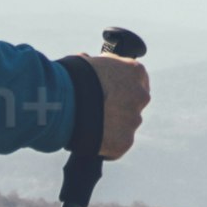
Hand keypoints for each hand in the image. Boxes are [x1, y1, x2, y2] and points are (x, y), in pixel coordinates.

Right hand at [73, 48, 151, 165]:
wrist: (66, 103)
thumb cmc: (72, 77)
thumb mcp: (86, 63)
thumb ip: (98, 67)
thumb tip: (89, 62)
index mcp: (135, 71)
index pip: (136, 79)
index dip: (122, 86)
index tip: (111, 91)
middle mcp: (141, 95)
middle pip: (134, 104)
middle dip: (120, 107)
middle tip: (98, 110)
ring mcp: (134, 120)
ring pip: (126, 125)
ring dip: (112, 126)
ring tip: (89, 124)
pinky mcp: (125, 142)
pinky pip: (117, 144)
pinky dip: (106, 144)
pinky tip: (89, 137)